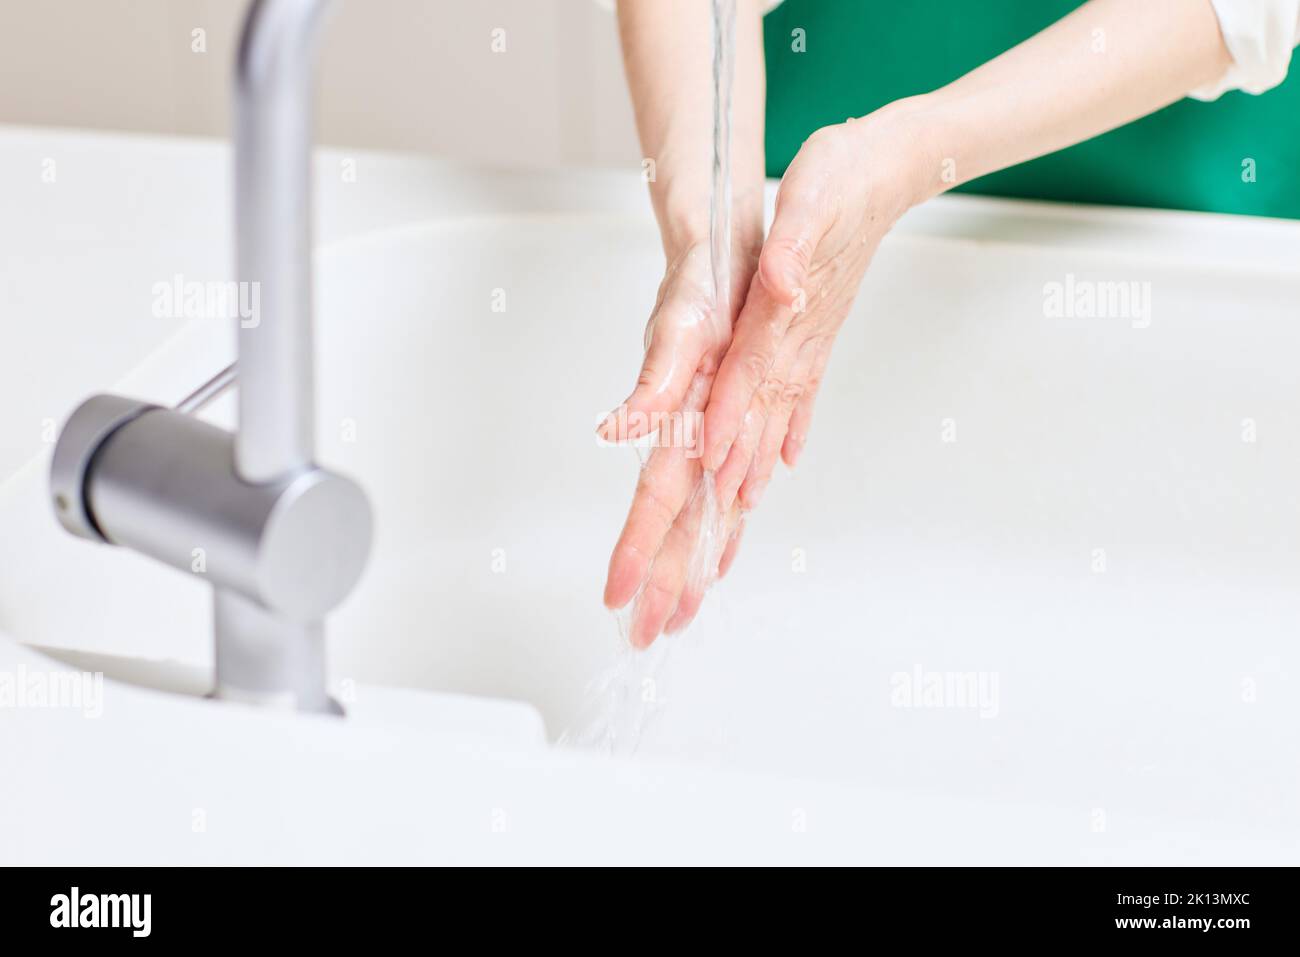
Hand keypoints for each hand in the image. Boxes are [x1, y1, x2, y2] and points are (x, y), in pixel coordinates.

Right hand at [600, 239, 756, 646]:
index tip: (619, 597)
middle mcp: (689, 435)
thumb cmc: (701, 283)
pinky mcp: (727, 424)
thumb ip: (655, 379)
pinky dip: (719, 529)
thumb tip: (619, 429)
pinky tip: (717, 553)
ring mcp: (707, 435)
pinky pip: (723, 491)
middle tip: (647, 633)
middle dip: (659, 581)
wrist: (723, 253)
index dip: (635, 551)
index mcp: (676, 420)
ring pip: (697, 516)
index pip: (654, 500)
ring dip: (686, 566)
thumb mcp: (683, 324)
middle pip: (673, 523)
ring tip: (678, 612)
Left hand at [701, 114, 928, 508]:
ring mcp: (815, 335)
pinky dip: (794, 423)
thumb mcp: (810, 194)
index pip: (753, 370)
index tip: (711, 458)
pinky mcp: (820, 328)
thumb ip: (792, 247)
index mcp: (789, 304)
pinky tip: (788, 453)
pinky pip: (803, 387)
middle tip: (723, 513)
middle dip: (742, 462)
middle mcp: (802, 330)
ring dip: (763, 456)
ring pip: (783, 408)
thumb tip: (779, 287)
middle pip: (765, 408)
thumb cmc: (845, 172)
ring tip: (748, 503)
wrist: (892, 165)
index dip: (730, 414)